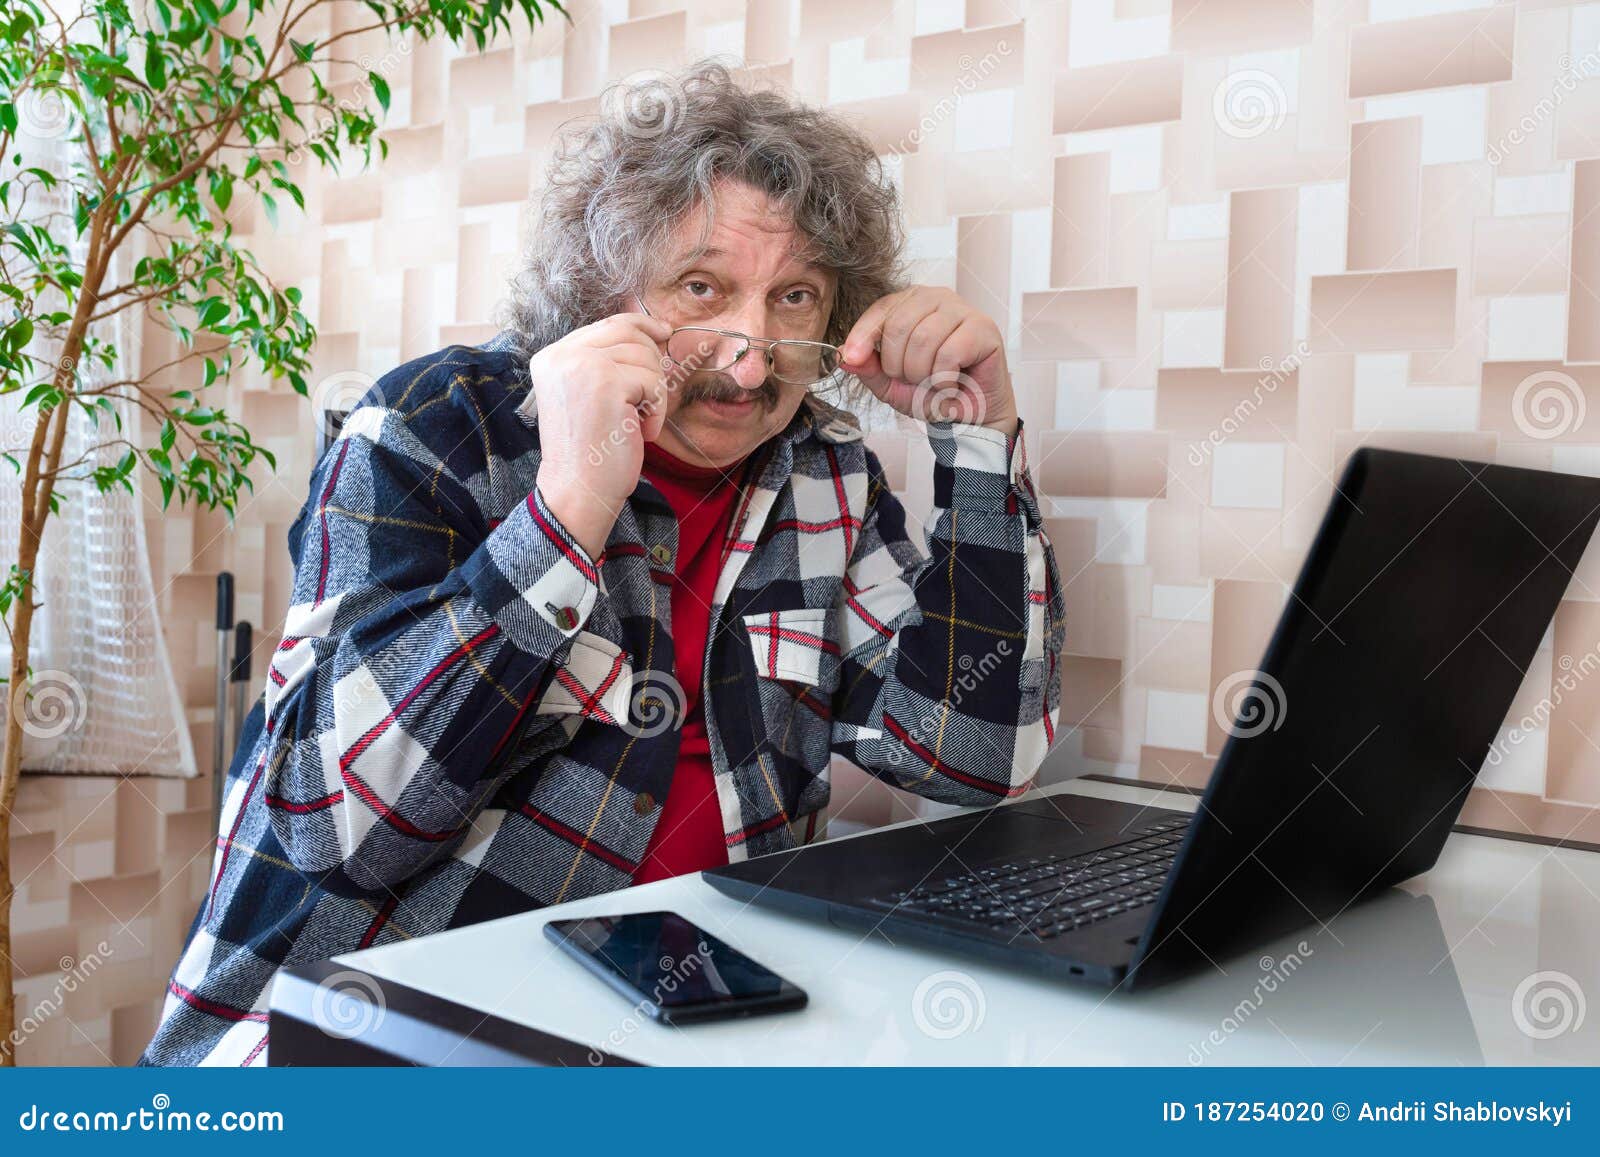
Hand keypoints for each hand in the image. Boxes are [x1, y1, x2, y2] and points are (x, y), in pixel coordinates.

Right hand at [529, 312, 672, 557]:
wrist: (578, 491)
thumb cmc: (591, 450)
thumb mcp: (591, 393)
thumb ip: (607, 361)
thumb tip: (654, 330)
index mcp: (553, 355)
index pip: (608, 323)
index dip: (642, 325)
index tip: (663, 334)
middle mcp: (562, 354)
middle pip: (630, 334)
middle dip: (651, 365)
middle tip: (645, 402)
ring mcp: (582, 366)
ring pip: (646, 357)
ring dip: (654, 393)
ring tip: (638, 422)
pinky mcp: (606, 383)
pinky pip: (653, 382)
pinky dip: (656, 411)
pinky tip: (640, 432)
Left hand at [838, 286, 1016, 436]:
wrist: (968, 416)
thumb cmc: (933, 393)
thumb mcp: (891, 384)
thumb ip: (869, 368)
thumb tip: (842, 354)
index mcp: (912, 304)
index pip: (881, 310)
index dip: (862, 334)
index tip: (850, 357)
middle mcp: (937, 299)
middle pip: (899, 324)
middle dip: (899, 364)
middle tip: (914, 380)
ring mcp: (962, 310)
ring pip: (923, 338)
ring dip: (922, 373)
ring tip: (934, 383)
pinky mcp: (984, 328)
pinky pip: (949, 352)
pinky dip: (943, 379)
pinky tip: (951, 383)